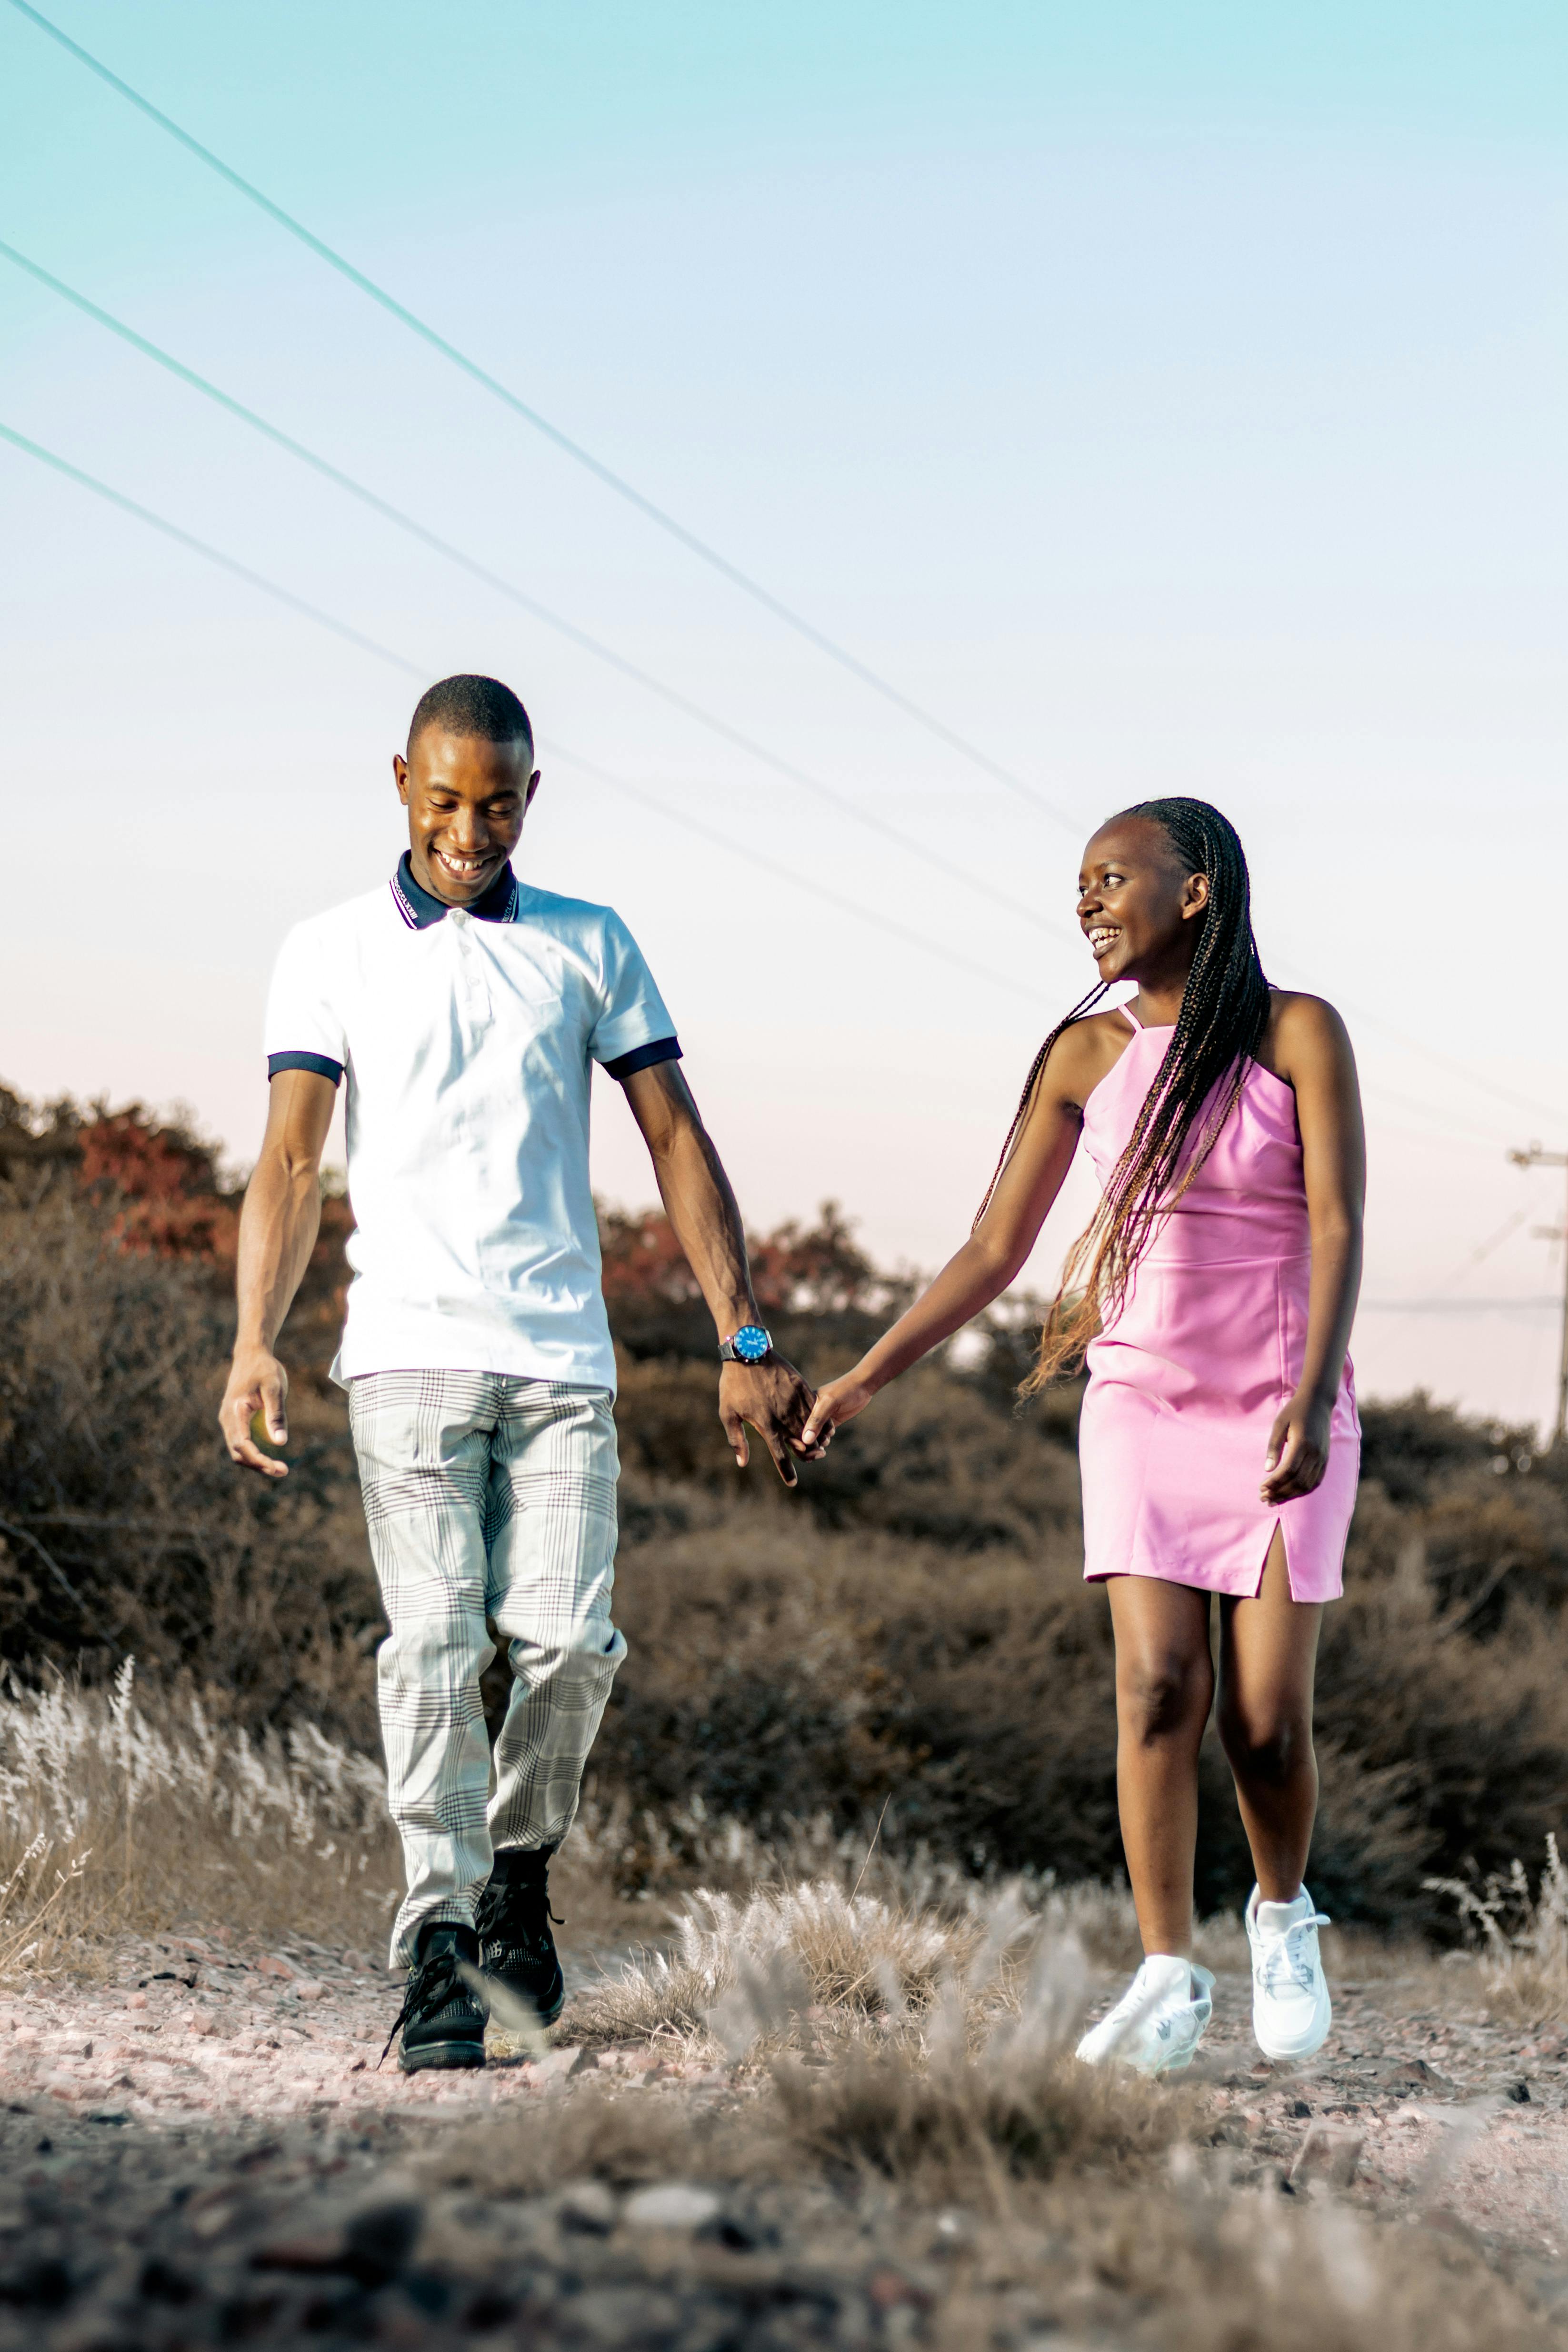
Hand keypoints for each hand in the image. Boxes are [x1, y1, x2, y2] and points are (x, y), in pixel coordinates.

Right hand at [220, 1346, 291, 1478]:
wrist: (250, 1354)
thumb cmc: (265, 1369)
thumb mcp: (275, 1389)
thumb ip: (276, 1415)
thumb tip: (280, 1442)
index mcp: (236, 1410)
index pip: (243, 1444)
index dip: (259, 1460)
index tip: (278, 1468)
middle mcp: (226, 1418)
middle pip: (238, 1452)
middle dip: (259, 1465)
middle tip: (283, 1470)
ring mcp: (227, 1419)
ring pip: (237, 1450)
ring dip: (255, 1461)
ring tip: (278, 1467)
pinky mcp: (232, 1420)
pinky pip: (239, 1443)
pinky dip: (252, 1453)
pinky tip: (269, 1455)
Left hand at [718, 1356, 824, 1488]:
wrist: (747, 1351)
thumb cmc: (733, 1384)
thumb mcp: (727, 1413)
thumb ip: (736, 1440)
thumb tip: (742, 1463)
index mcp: (765, 1424)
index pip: (779, 1455)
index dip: (787, 1472)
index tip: (792, 1483)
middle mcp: (783, 1415)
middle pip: (800, 1443)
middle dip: (807, 1455)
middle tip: (811, 1459)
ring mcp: (793, 1400)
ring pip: (810, 1426)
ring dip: (816, 1438)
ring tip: (819, 1445)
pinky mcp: (800, 1387)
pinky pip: (813, 1407)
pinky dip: (818, 1418)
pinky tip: (820, 1423)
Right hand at [800, 1371, 875, 1450]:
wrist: (862, 1386)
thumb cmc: (845, 1390)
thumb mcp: (830, 1402)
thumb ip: (817, 1420)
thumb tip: (806, 1440)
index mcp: (803, 1404)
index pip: (793, 1426)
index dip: (795, 1440)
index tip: (804, 1448)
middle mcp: (808, 1413)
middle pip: (800, 1435)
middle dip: (807, 1447)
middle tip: (818, 1452)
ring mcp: (818, 1419)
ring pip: (811, 1439)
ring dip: (816, 1445)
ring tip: (825, 1444)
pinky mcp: (828, 1424)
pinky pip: (820, 1437)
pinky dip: (823, 1443)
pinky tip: (826, 1443)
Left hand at [1260, 1390, 1332, 1504]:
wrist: (1318, 1403)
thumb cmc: (1294, 1412)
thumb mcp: (1279, 1424)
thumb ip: (1274, 1447)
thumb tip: (1268, 1470)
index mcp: (1303, 1443)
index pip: (1288, 1471)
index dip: (1274, 1482)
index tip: (1261, 1488)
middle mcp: (1316, 1453)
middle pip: (1298, 1482)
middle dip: (1280, 1493)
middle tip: (1264, 1498)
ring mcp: (1323, 1458)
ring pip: (1307, 1485)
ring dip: (1290, 1495)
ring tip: (1274, 1499)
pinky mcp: (1325, 1460)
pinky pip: (1315, 1481)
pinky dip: (1302, 1490)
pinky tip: (1289, 1493)